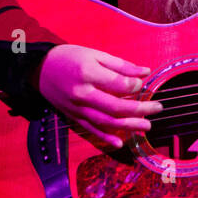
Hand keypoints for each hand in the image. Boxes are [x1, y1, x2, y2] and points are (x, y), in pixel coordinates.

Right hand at [37, 44, 162, 148]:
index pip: (120, 85)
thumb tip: (145, 73)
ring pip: (107, 122)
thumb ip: (121, 65)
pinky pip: (91, 130)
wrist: (40, 69)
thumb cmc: (71, 58)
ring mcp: (77, 108)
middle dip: (140, 109)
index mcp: (89, 74)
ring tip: (147, 125)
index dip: (136, 86)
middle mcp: (82, 94)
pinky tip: (121, 142)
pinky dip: (106, 138)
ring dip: (129, 126)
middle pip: (116, 107)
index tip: (142, 84)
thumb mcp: (96, 55)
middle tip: (158, 108)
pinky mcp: (73, 117)